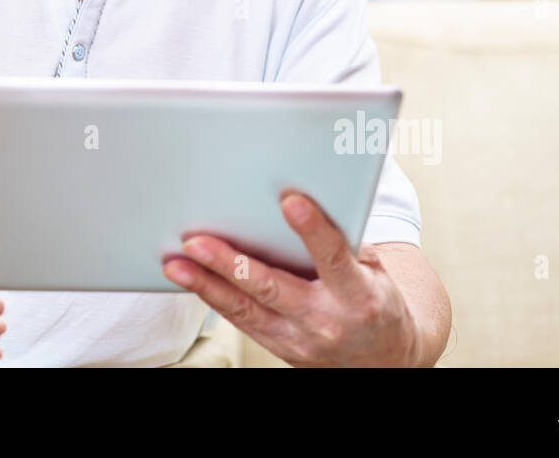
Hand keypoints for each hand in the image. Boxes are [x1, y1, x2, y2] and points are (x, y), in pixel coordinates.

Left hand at [162, 193, 423, 366]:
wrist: (382, 360)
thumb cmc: (374, 300)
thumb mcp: (374, 269)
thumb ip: (340, 239)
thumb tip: (298, 198)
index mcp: (358, 294)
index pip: (333, 257)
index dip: (312, 229)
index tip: (290, 200)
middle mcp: (326, 320)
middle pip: (272, 288)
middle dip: (231, 264)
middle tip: (197, 241)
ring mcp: (299, 339)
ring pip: (245, 310)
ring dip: (206, 285)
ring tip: (176, 263)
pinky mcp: (280, 348)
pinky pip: (241, 321)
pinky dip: (213, 299)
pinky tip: (191, 279)